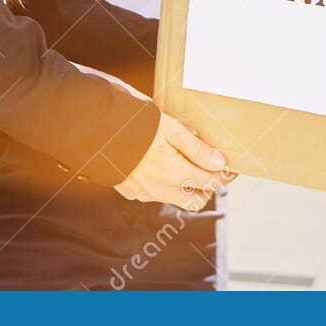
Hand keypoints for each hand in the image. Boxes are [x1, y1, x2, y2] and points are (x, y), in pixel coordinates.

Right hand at [115, 113, 232, 209]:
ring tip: (186, 164)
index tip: (231, 169)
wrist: (95, 130)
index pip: (209, 183)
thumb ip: (196, 149)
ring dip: (185, 187)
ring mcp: (144, 193)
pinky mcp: (130, 191)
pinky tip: (160, 166)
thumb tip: (220, 164)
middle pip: (196, 200)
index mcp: (173, 173)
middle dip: (207, 187)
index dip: (224, 176)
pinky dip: (164, 184)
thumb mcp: (171, 129)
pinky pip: (155, 194)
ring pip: (175, 198)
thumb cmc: (135, 124)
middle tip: (210, 169)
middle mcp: (160, 189)